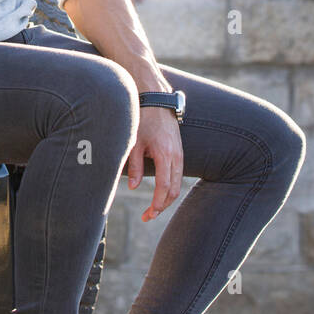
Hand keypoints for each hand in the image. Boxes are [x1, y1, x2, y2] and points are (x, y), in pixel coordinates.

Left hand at [127, 106, 183, 221]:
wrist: (155, 98)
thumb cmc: (142, 117)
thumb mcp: (134, 142)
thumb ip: (135, 166)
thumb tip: (135, 187)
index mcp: (165, 154)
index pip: (164, 188)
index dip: (156, 204)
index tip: (148, 215)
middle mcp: (176, 155)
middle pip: (174, 190)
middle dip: (162, 206)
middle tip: (147, 216)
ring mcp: (179, 153)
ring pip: (177, 184)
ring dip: (166, 198)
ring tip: (153, 208)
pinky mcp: (178, 150)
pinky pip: (177, 174)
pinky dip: (170, 187)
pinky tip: (159, 192)